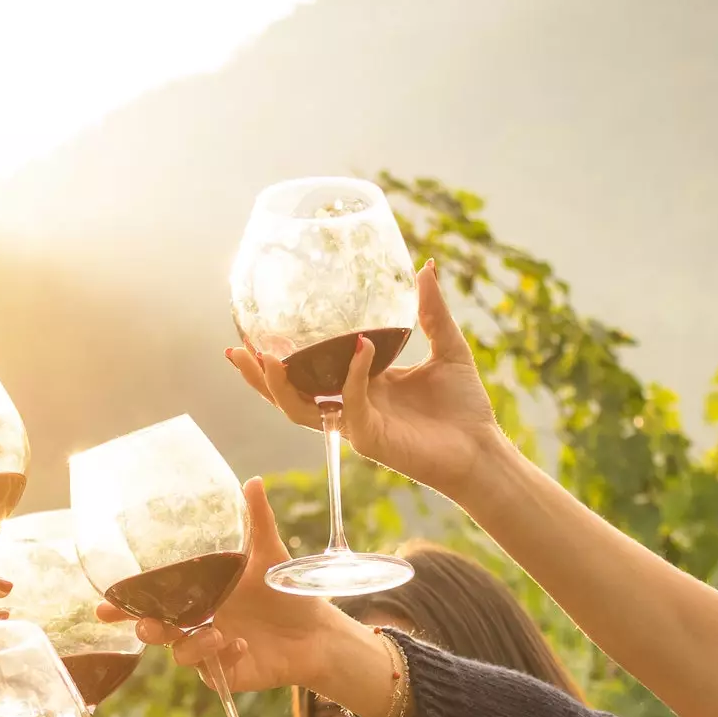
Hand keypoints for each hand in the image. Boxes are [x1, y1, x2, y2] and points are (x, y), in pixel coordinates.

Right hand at [99, 478, 386, 707]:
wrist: (317, 632)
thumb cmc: (287, 593)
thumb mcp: (270, 554)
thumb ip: (258, 521)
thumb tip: (253, 480)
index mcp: (198, 597)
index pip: (154, 601)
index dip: (126, 605)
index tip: (104, 605)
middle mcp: (198, 624)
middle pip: (156, 631)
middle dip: (147, 629)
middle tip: (152, 626)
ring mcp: (210, 651)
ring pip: (181, 654)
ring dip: (193, 645)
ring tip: (218, 634)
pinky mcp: (227, 674)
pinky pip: (210, 673)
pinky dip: (222, 659)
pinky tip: (240, 646)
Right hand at [225, 260, 511, 503]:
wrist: (482, 450)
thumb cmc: (464, 408)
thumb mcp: (448, 347)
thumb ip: (432, 311)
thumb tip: (425, 266)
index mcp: (362, 386)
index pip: (311, 371)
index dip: (281, 355)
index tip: (256, 330)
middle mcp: (351, 406)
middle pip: (289, 394)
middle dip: (259, 377)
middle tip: (235, 350)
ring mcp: (356, 424)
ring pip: (302, 409)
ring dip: (279, 386)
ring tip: (265, 357)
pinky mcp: (371, 439)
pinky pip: (352, 404)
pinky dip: (353, 375)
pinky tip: (359, 345)